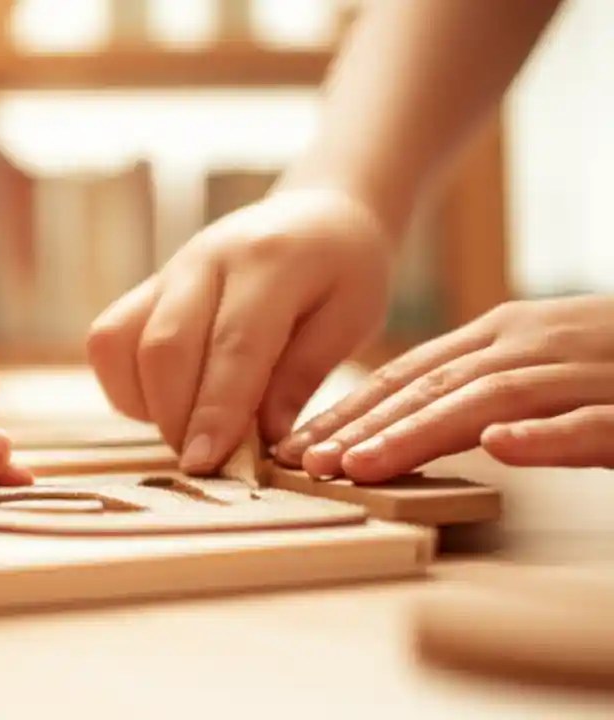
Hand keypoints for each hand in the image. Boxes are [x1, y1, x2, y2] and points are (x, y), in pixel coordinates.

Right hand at [87, 189, 392, 472]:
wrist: (314, 214)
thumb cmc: (343, 271)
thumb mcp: (350, 318)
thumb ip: (302, 376)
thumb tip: (262, 441)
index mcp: (270, 261)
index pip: (233, 346)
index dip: (216, 412)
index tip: (206, 465)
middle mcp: (205, 258)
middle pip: (164, 346)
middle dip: (175, 417)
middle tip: (205, 463)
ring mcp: (166, 270)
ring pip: (121, 342)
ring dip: (146, 403)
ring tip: (190, 431)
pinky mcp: (144, 288)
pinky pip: (109, 341)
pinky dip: (128, 385)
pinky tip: (169, 404)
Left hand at [283, 295, 613, 479]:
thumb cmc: (612, 359)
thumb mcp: (535, 360)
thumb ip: (475, 382)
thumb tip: (403, 417)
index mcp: (506, 335)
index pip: (407, 372)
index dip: (348, 407)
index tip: (296, 444)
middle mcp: (535, 344)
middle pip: (431, 384)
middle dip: (362, 424)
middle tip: (305, 463)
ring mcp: (587, 371)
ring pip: (492, 401)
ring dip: (421, 432)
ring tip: (363, 462)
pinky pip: (591, 421)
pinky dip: (546, 434)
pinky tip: (501, 448)